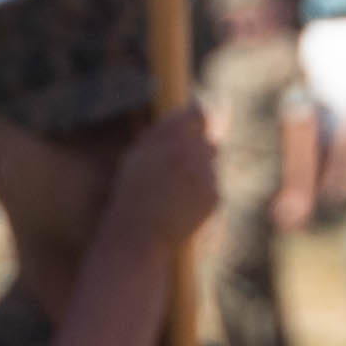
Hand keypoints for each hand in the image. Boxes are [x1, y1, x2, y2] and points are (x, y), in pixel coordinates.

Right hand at [103, 104, 224, 251]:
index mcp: (172, 138)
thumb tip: (200, 107)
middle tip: (170, 172)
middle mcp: (194, 152)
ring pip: (210, 163)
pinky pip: (212, 184)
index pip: (200, 113)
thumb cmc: (131, 194)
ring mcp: (207, 175)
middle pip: (207, 140)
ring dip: (197, 171)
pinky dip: (201, 190)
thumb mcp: (138, 155)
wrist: (139, 238)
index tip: (187, 130)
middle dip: (194, 150)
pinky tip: (180, 204)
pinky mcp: (215, 195)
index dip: (195, 120)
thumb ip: (166, 131)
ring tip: (172, 191)